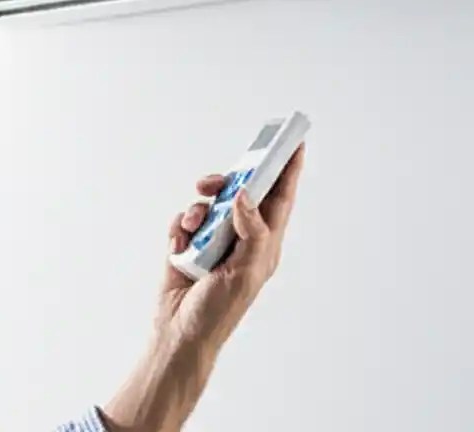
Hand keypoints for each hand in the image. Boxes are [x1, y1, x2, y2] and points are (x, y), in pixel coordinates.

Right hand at [100, 144, 304, 431]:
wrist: (177, 332)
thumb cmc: (219, 311)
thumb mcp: (245, 272)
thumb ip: (251, 231)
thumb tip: (246, 196)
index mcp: (263, 244)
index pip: (280, 199)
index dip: (289, 171)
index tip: (295, 142)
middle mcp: (240, 237)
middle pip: (240, 193)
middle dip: (227, 184)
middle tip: (215, 182)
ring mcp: (212, 240)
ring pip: (208, 203)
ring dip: (198, 209)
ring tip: (194, 223)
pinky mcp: (186, 244)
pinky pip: (182, 219)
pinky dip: (179, 226)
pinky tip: (180, 243)